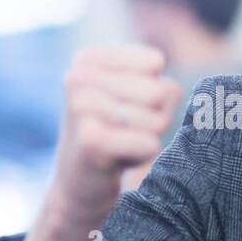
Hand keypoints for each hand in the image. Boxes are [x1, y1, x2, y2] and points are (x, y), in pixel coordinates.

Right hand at [50, 45, 182, 225]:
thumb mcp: (140, 98)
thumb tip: (164, 95)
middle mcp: (77, 77)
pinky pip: (150, 144)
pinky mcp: (90, 141)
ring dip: (147, 138)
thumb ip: (164, 88)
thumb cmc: (116, 133)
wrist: (80, 181)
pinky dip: (142, 156)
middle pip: (158, 91)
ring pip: (157, 119)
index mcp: (87, 59)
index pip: (154, 62)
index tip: (125, 106)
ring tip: (119, 144)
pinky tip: (117, 160)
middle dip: (153, 117)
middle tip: (123, 131)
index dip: (153, 90)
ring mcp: (80, 107)